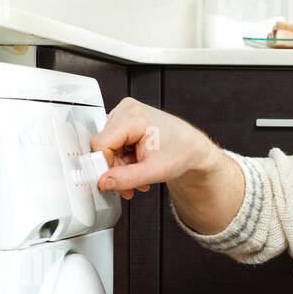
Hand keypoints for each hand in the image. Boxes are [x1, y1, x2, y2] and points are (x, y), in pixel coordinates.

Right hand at [90, 97, 215, 201]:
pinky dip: (123, 158)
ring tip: (139, 173)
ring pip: (108, 146)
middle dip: (116, 169)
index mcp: (133, 117)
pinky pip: (114, 142)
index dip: (105, 166)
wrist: (192, 147)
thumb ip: (126, 178)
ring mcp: (126, 112)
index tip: (113, 182)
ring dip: (121, 166)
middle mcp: (127, 109)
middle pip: (104, 146)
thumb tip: (103, 182)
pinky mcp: (126, 118)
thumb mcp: (154, 171)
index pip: (100, 144)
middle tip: (132, 184)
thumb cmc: (181, 153)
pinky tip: (137, 163)